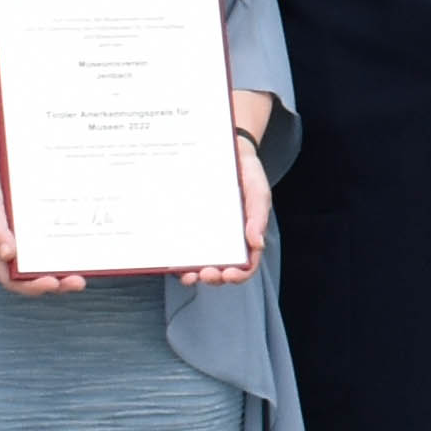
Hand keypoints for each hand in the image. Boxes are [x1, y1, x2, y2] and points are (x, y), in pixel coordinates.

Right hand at [0, 155, 77, 295]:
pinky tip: (76, 245)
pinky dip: (60, 249)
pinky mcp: (28, 231)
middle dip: (57, 282)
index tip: (54, 284)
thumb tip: (8, 255)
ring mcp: (19, 243)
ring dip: (61, 269)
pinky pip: (45, 245)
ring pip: (42, 263)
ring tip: (83, 269)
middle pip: (32, 277)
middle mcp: (8, 253)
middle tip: (78, 282)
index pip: (14, 281)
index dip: (33, 287)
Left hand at [172, 130, 268, 288]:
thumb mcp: (258, 193)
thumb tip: (257, 245)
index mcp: (246, 239)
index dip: (239, 275)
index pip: (246, 265)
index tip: (230, 274)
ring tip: (188, 275)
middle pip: (220, 270)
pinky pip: (181, 248)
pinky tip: (172, 260)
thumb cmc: (248, 175)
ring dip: (193, 275)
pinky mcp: (187, 228)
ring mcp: (205, 237)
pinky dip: (177, 259)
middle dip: (213, 278)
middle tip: (206, 274)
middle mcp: (225, 243)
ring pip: (199, 265)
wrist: (227, 153)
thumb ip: (258, 218)